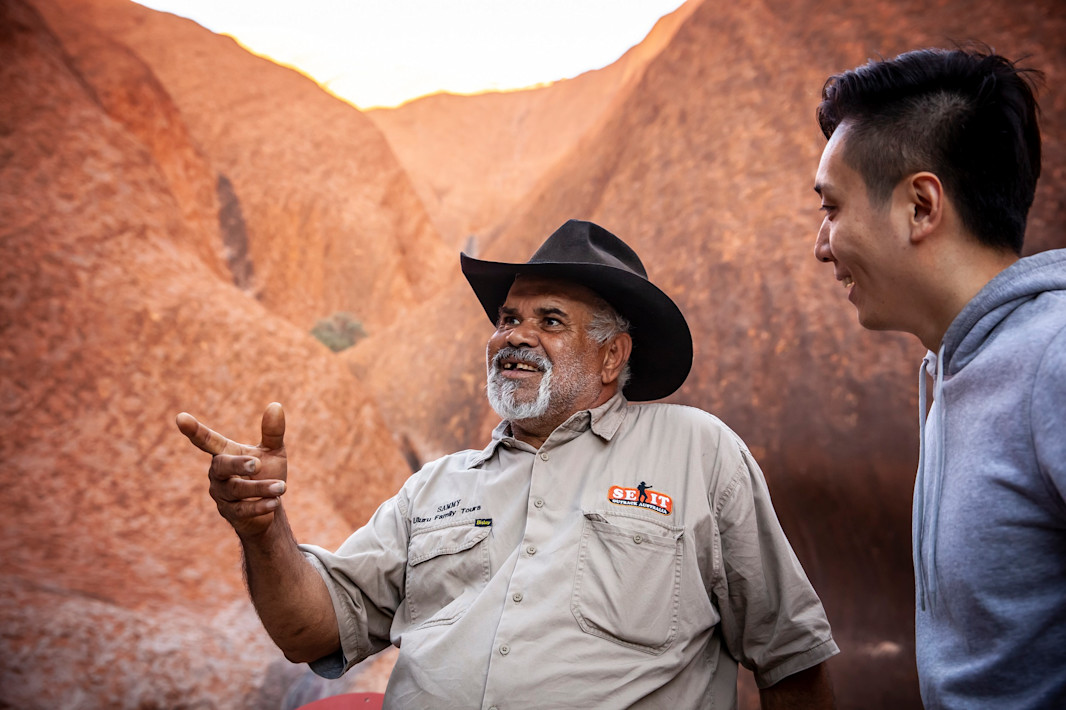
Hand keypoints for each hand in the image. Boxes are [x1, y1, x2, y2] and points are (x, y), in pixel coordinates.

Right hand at [176, 403, 287, 537]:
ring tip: (282, 487)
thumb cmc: (267, 472)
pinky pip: (242, 510)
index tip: (180, 418)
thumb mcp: (273, 451)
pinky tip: (275, 502)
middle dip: (237, 464)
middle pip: (221, 466)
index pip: (208, 440)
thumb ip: (272, 431)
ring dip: (260, 488)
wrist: (271, 504)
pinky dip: (260, 505)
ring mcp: (222, 494)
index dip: (194, 430)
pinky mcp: (230, 513)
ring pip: (236, 490)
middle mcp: (218, 473)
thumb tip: (276, 405)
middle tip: (256, 464)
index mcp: (226, 452)